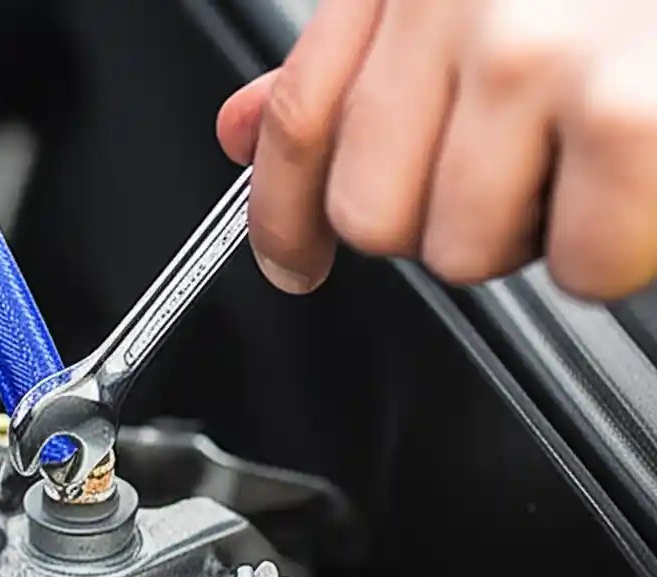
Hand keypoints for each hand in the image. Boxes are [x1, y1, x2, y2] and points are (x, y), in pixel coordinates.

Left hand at [217, 0, 656, 299]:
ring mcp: (541, 57)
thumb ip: (353, 57)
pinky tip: (646, 181)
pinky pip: (582, 265)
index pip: (297, 119)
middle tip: (520, 179)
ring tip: (595, 160)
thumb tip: (246, 130)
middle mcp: (461, 6)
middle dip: (440, 223)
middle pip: (373, 211)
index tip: (293, 260)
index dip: (280, 215)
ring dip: (533, 233)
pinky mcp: (629, 115)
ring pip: (465, 248)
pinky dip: (621, 249)